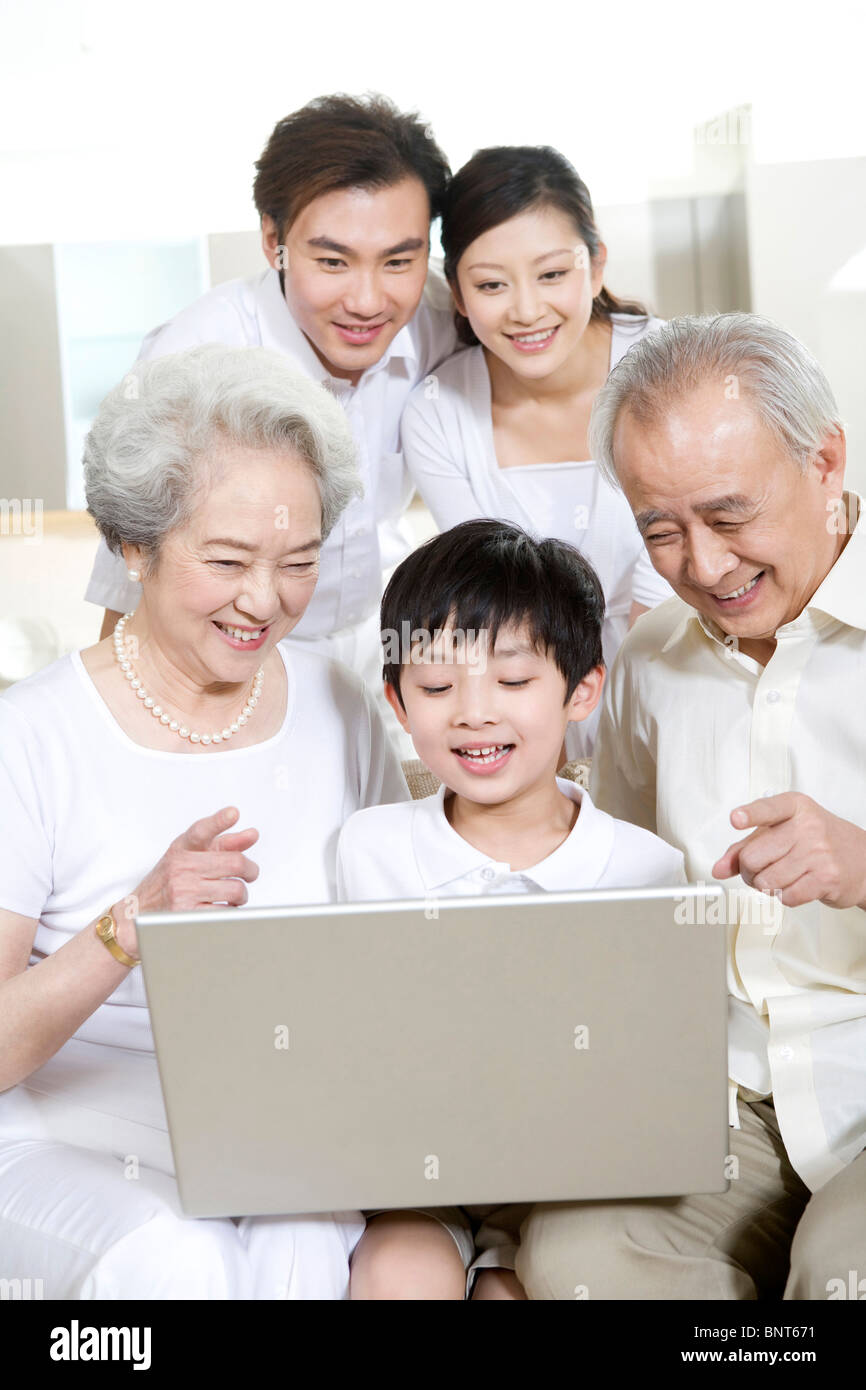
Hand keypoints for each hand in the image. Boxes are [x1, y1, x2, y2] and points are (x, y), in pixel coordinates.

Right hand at [114, 807, 259, 954]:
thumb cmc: (169, 881)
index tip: (233, 813)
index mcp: (181, 849)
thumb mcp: (189, 856)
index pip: (201, 831)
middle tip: (250, 874)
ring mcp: (183, 891)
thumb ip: (222, 844)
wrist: (136, 913)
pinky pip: (226, 911)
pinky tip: (223, 908)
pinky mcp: (187, 915)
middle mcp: (181, 867)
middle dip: (250, 870)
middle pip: (234, 863)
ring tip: (234, 896)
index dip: (219, 821)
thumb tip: (252, 834)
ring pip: (236, 889)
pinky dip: (231, 911)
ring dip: (241, 895)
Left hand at [712, 793, 865, 909]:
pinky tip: (795, 885)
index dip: (750, 815)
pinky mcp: (826, 878)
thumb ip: (747, 846)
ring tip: (780, 876)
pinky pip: (785, 897)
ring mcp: (818, 853)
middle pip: (752, 857)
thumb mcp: (782, 832)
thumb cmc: (818, 842)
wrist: (862, 859)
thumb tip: (719, 868)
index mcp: (795, 807)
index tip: (736, 818)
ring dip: (765, 886)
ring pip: (766, 881)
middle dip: (748, 870)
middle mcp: (807, 827)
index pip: (768, 808)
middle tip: (759, 868)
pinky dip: (784, 896)